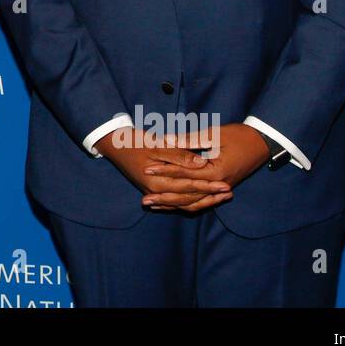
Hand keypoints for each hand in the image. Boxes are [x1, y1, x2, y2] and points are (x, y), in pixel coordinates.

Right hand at [96, 125, 232, 212]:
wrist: (115, 144)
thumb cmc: (136, 141)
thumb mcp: (158, 145)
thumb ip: (180, 156)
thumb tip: (201, 164)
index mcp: (157, 181)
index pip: (189, 186)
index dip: (209, 186)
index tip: (226, 184)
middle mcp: (155, 192)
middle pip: (188, 199)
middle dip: (210, 196)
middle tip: (229, 192)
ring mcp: (154, 194)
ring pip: (182, 204)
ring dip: (202, 201)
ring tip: (220, 197)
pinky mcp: (154, 192)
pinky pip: (175, 202)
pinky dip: (189, 202)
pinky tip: (201, 199)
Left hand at [143, 123, 270, 194]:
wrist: (263, 142)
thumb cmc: (238, 135)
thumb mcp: (213, 134)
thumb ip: (189, 140)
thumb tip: (166, 140)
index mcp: (215, 172)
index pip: (184, 174)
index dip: (164, 171)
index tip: (147, 170)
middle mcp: (218, 185)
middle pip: (187, 194)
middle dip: (165, 197)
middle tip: (145, 200)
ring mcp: (221, 189)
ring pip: (194, 201)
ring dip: (173, 204)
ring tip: (154, 206)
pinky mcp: (222, 188)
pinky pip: (202, 200)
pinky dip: (187, 203)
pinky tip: (174, 204)